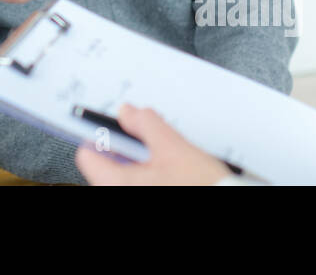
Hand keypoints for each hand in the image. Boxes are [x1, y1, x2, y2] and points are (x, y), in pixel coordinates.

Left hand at [75, 104, 230, 184]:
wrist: (229, 204)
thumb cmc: (202, 187)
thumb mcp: (173, 147)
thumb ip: (146, 125)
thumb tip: (127, 112)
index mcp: (114, 183)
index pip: (86, 154)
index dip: (99, 135)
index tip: (113, 126)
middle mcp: (115, 194)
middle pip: (105, 166)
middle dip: (125, 149)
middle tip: (149, 142)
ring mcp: (130, 198)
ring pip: (123, 176)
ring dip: (139, 163)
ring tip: (165, 160)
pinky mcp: (143, 199)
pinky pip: (137, 185)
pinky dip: (148, 177)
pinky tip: (170, 174)